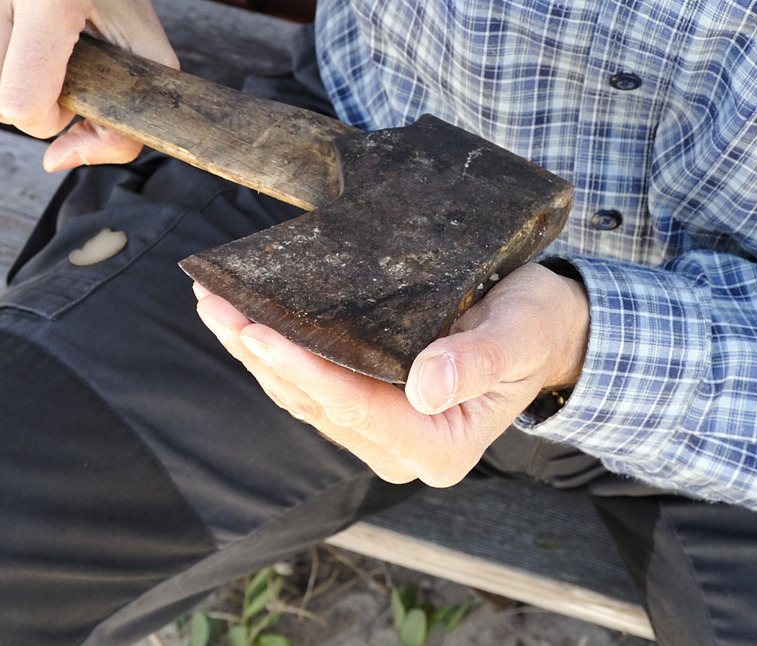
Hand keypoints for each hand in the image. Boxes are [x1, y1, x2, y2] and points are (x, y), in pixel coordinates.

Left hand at [194, 262, 589, 485]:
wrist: (543, 329)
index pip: (357, 407)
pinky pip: (309, 388)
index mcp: (440, 446)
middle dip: (260, 353)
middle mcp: (402, 453)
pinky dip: (274, 355)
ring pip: (301, 398)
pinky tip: (243, 322)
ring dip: (254, 352)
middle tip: (213, 302)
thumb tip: (423, 387)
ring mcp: (379, 437)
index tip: (257, 332)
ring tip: (213, 303)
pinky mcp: (365, 415)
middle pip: (316, 403)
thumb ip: (476, 362)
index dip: (304, 370)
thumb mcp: (519, 335)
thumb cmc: (535, 326)